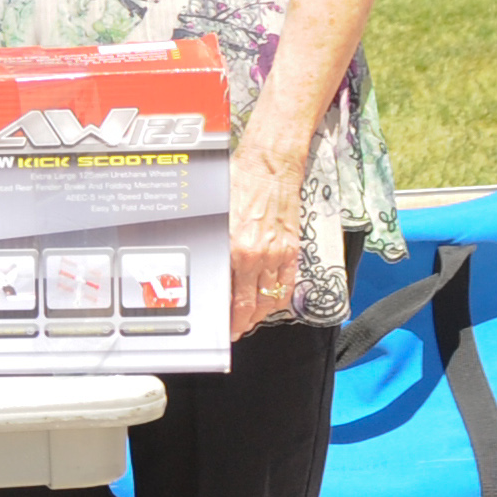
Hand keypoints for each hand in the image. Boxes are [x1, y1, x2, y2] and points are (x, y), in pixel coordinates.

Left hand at [228, 135, 304, 340]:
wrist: (270, 164)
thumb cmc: (238, 181)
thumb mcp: (213, 216)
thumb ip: (212, 247)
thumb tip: (204, 272)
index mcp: (232, 247)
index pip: (225, 296)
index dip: (221, 317)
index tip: (215, 326)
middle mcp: (256, 255)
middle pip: (247, 306)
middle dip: (238, 325)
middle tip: (231, 332)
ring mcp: (277, 255)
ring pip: (267, 300)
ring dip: (256, 316)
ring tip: (247, 321)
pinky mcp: (292, 250)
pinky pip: (287, 286)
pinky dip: (276, 300)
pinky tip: (267, 304)